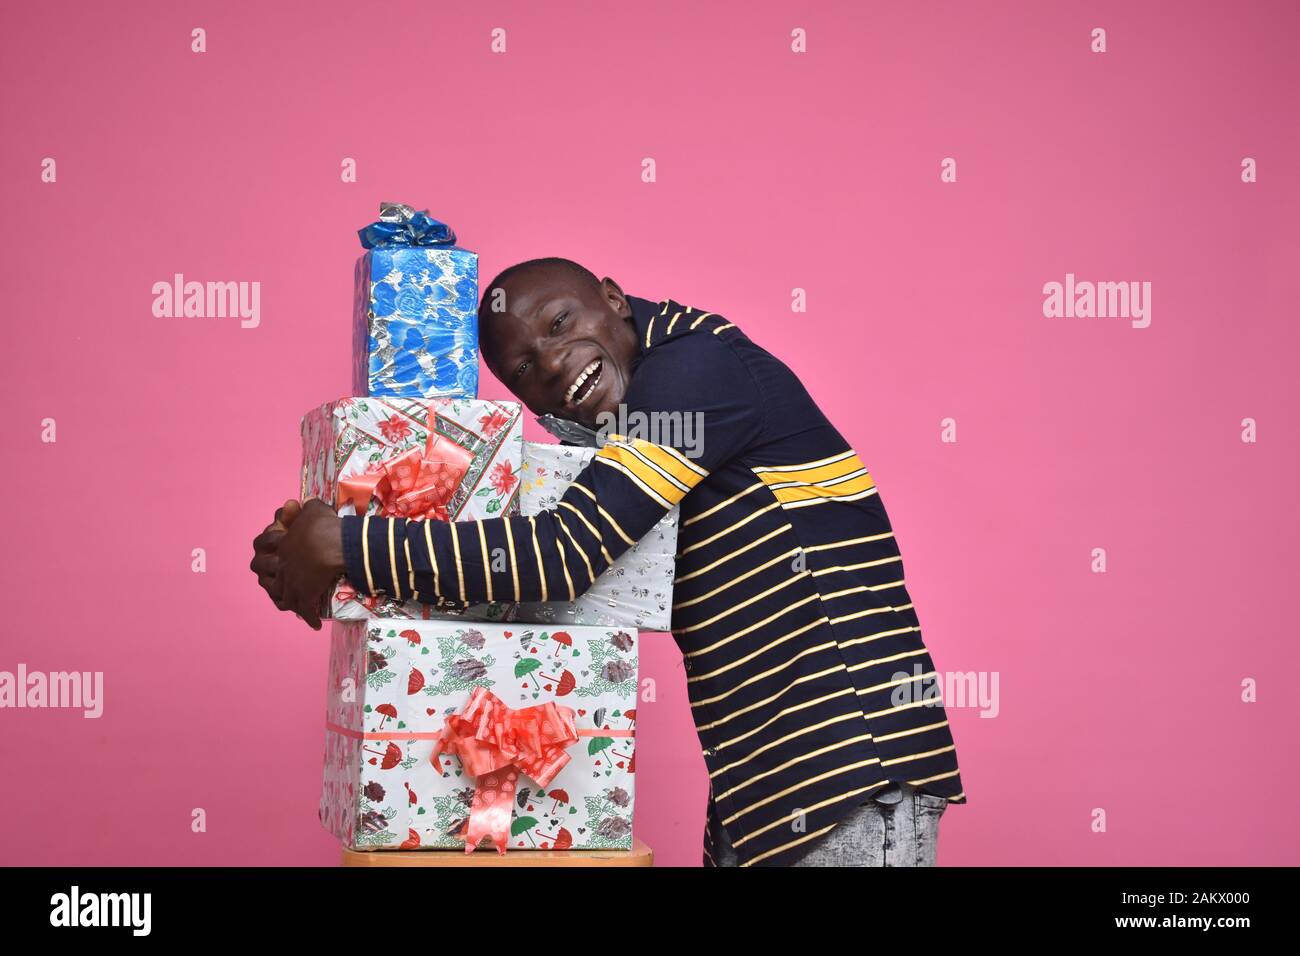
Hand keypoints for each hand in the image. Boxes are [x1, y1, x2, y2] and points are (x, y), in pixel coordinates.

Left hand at [250, 498, 343, 629]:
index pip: (260, 546)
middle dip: (268, 578)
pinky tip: (315, 624)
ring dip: (285, 600)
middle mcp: (281, 566)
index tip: (274, 550)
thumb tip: (297, 505)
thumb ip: (305, 509)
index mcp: (280, 545)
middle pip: (262, 576)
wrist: (336, 546)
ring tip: (293, 602)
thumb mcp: (313, 509)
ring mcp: (291, 583)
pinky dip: (310, 619)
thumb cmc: (324, 525)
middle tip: (279, 580)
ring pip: (279, 598)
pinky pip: (304, 612)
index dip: (264, 548)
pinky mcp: (305, 597)